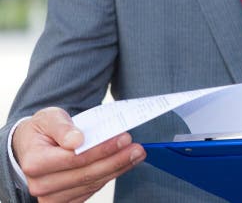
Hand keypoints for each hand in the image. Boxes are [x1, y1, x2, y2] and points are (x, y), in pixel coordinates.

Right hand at [11, 107, 144, 202]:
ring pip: (92, 184)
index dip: (102, 149)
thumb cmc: (42, 130)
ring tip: (136, 154)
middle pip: (86, 174)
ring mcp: (51, 196)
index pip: (75, 158)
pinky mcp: (64, 200)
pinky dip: (109, 176)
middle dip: (116, 160)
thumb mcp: (49, 118)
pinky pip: (91, 190)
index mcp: (35, 162)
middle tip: (137, 148)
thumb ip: (62, 128)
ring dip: (118, 169)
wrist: (33, 145)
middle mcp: (40, 184)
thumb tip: (77, 140)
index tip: (124, 138)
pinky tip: (123, 164)